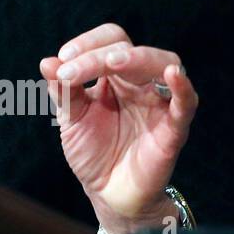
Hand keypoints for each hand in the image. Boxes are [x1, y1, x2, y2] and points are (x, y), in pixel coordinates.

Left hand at [39, 22, 197, 233]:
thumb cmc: (92, 150)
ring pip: (164, 63)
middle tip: (70, 71)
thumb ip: (62, 91)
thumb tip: (46, 61)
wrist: (108, 192)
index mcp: (115, 76)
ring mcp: (159, 104)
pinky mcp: (174, 129)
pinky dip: (182, 87)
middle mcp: (140, 83)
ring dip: (137, 58)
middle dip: (98, 54)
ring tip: (112, 62)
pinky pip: (186, 103)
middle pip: (131, 49)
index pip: (110, 41)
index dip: (87, 43)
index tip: (62, 61)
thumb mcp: (71, 118)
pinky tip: (173, 74)